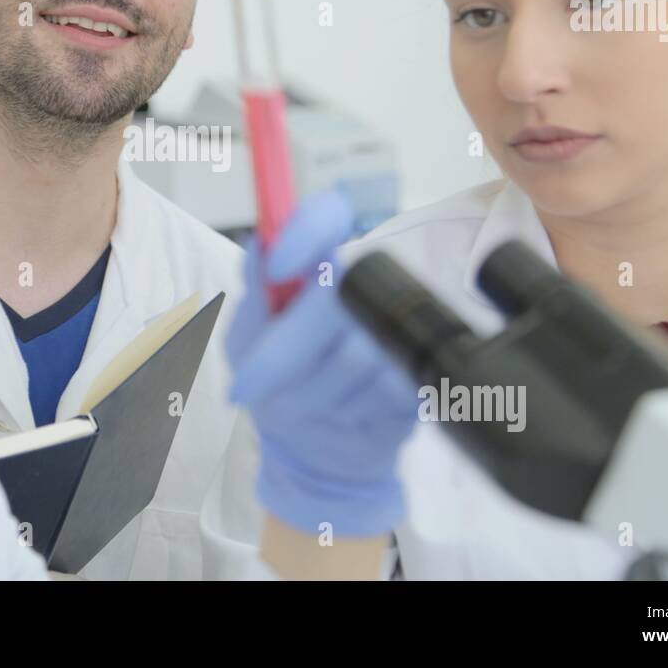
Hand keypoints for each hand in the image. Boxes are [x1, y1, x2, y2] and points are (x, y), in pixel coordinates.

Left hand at [226, 190, 420, 537]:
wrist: (317, 449)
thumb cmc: (276, 382)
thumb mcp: (246, 342)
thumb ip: (253, 295)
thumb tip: (259, 243)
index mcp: (318, 266)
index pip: (325, 219)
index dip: (307, 232)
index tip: (277, 269)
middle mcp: (363, 286)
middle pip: (334, 299)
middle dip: (282, 354)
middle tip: (247, 387)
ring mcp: (397, 327)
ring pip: (355, 355)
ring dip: (310, 393)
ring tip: (296, 405)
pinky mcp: (421, 371)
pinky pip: (385, 389)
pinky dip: (348, 410)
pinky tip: (337, 413)